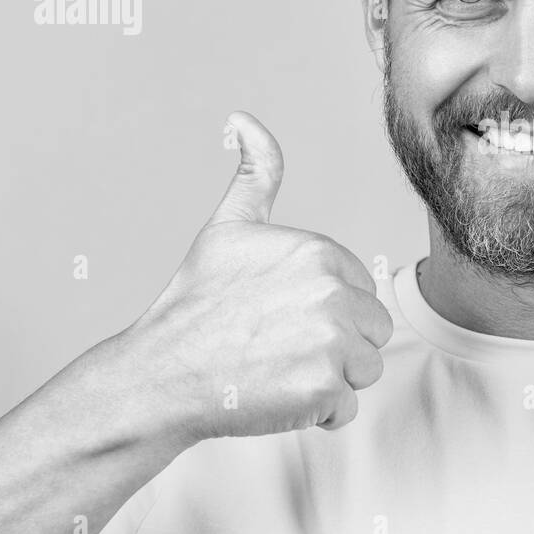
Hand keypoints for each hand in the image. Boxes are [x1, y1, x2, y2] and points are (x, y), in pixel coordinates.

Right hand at [121, 111, 391, 443]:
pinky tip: (278, 395)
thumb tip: (242, 120)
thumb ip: (256, 174)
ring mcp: (330, 341)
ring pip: (366, 368)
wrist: (160, 374)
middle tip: (279, 345)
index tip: (280, 314)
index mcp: (320, 252)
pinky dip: (318, 412)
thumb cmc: (194, 305)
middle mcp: (331, 292)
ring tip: (279, 368)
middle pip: (372, 330)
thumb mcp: (227, 228)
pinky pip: (348, 408)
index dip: (326, 309)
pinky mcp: (322, 388)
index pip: (363, 291)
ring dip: (329, 378)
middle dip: (335, 344)